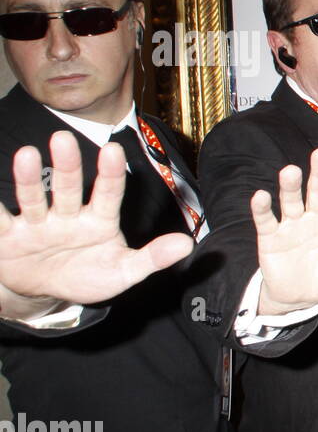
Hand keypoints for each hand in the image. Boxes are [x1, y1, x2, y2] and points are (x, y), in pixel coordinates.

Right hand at [0, 131, 193, 319]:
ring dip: (28, 178)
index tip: (113, 150)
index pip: (108, 193)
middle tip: (64, 138)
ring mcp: (35, 224)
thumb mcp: (123, 272)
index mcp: (98, 221)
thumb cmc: (88, 275)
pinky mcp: (8, 237)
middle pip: (68, 188)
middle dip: (67, 165)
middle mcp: (66, 215)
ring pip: (32, 198)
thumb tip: (186, 244)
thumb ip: (152, 258)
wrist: (47, 294)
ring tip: (26, 154)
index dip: (110, 174)